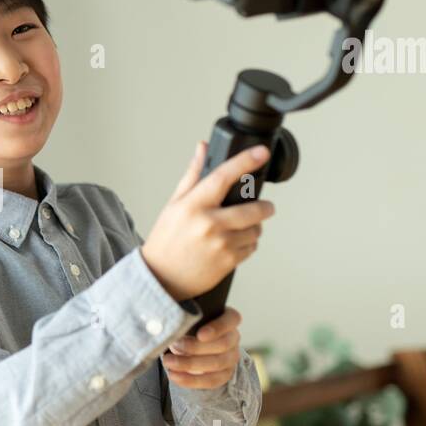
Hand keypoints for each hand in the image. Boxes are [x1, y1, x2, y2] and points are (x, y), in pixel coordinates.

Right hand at [140, 141, 274, 301]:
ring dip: (254, 228)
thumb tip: (202, 148)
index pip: (223, 177)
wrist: (161, 278)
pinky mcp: (228, 261)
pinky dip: (248, 245)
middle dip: (264, 207)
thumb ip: (193, 175)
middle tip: (263, 207)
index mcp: (193, 205)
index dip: (245, 162)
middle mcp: (208, 223)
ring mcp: (220, 244)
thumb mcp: (174, 204)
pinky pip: (251, 248)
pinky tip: (232, 245)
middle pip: (253, 208)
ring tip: (238, 230)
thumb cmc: (166, 240)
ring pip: (256, 230)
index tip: (260, 153)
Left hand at [161, 306, 242, 388]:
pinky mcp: (224, 374)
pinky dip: (191, 380)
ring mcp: (231, 358)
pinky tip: (175, 376)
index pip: (231, 320)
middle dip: (195, 347)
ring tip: (169, 361)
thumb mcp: (187, 318)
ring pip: (216, 364)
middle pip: (222, 345)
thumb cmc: (190, 327)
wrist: (191, 345)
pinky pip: (211, 381)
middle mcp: (233, 338)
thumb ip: (182, 316)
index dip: (217, 328)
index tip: (200, 335)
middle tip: (174, 345)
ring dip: (189, 364)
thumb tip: (168, 320)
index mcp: (228, 319)